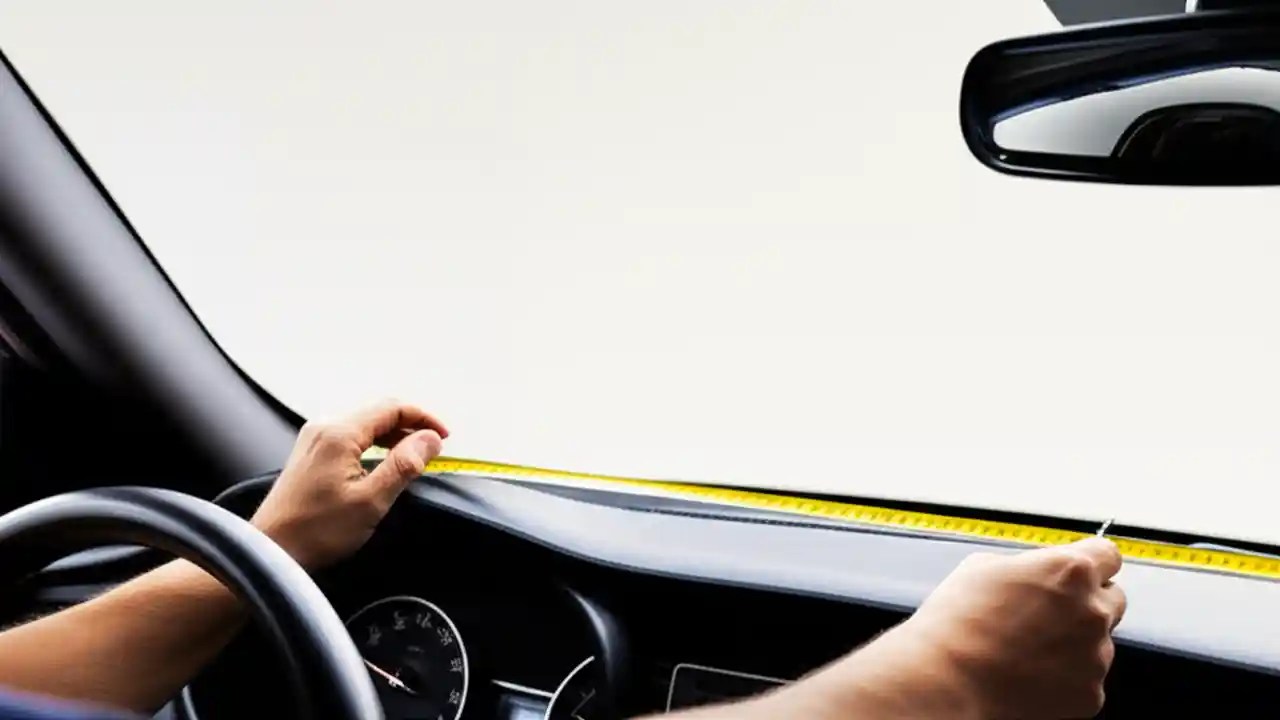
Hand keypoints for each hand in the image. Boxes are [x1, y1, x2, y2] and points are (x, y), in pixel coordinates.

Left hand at [250, 400, 448, 568]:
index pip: (392, 408)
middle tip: (434, 448)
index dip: (424, 419)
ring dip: (394, 435)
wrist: (271, 551)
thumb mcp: (370, 501)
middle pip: (378, 412)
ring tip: (415, 457)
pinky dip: (375, 444)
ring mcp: (314, 439)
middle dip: (411, 426)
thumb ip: (404, 465)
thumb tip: (430, 440)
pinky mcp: (310, 454)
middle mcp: (324, 427)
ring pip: (365, 424)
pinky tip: (385, 463)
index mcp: (339, 433)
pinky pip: (350, 437)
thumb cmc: (316, 531)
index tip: (445, 437)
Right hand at [901, 538, 1126, 717]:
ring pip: (1098, 643)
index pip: (1108, 556)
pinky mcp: (1090, 694)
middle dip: (1086, 603)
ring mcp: (1095, 656)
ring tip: (1028, 651)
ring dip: (1074, 643)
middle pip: (1112, 599)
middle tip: (1048, 614)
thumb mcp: (983, 568)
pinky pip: (1086, 679)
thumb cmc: (956, 623)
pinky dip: (1066, 678)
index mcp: (1069, 571)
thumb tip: (1038, 575)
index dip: (1090, 564)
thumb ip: (1028, 566)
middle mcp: (1092, 611)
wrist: (947, 683)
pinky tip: (1030, 675)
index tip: (1079, 573)